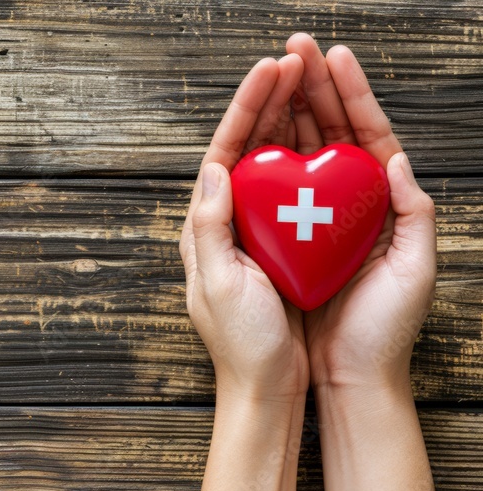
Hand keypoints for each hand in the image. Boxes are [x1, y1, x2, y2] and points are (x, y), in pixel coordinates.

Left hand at [180, 54, 309, 403]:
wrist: (268, 386)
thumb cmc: (241, 343)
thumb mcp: (218, 284)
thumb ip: (211, 225)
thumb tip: (213, 166)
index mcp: (207, 226)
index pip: (224, 150)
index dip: (246, 106)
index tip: (270, 69)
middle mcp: (231, 221)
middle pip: (251, 144)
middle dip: (273, 99)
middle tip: (298, 57)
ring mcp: (261, 231)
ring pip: (277, 159)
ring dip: (293, 117)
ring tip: (313, 79)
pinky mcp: (289, 245)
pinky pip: (300, 188)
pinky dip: (314, 156)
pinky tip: (330, 135)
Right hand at [284, 33, 436, 392]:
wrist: (344, 378)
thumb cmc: (384, 331)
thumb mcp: (416, 270)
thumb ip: (414, 213)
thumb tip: (396, 158)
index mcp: (382, 205)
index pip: (365, 134)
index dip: (351, 93)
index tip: (333, 56)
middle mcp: (343, 205)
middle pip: (327, 131)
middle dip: (310, 86)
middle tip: (294, 48)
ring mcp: (308, 219)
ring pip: (297, 151)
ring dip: (286, 109)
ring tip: (273, 72)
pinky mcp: (277, 238)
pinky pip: (269, 188)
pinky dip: (263, 155)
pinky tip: (255, 130)